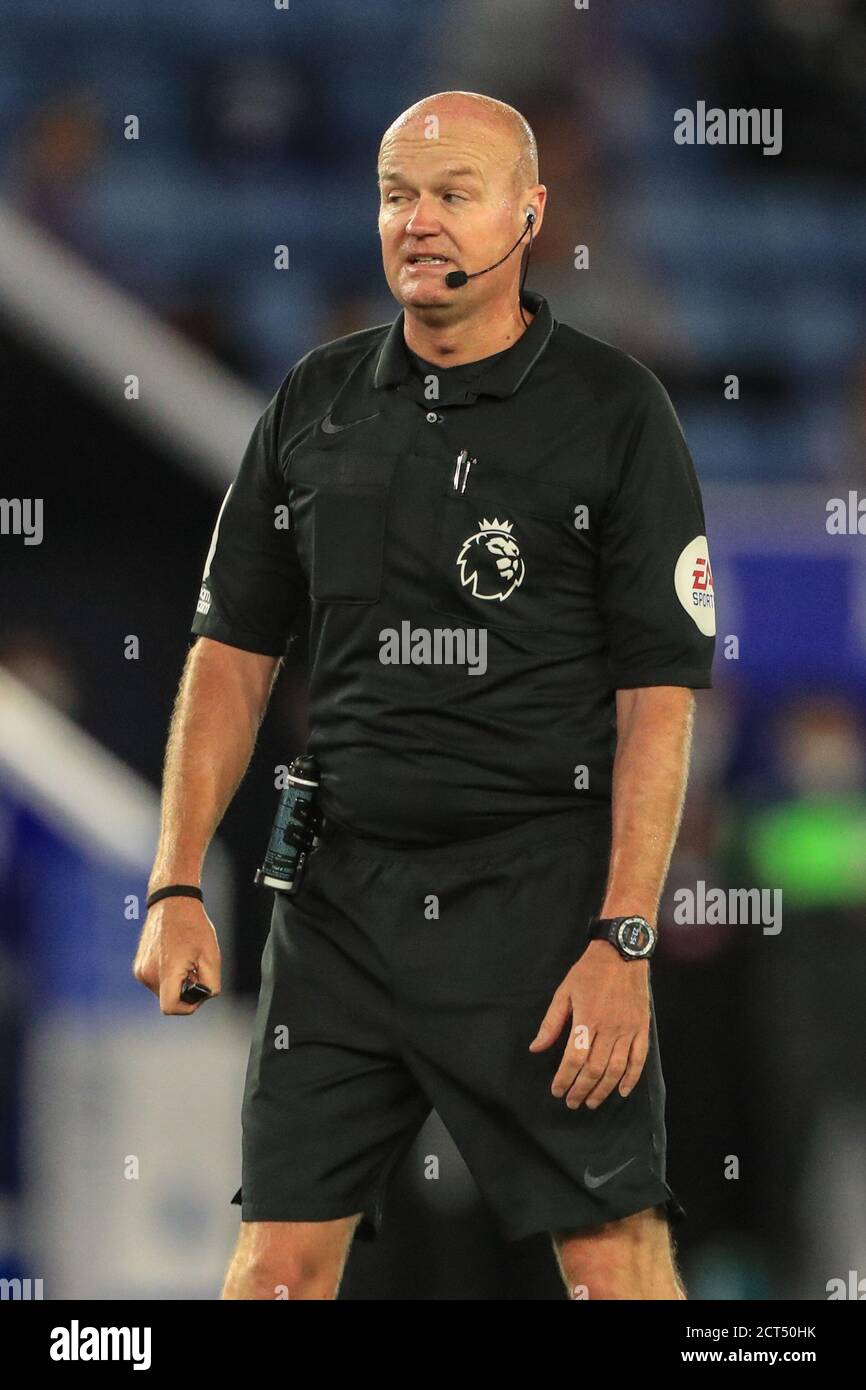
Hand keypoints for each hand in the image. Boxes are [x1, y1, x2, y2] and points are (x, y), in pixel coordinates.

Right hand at [133, 897, 220, 1015]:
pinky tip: (177, 957)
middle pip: (168, 999)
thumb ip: (211, 983)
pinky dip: (168, 975)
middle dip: (184, 991)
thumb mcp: (211, 956)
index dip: (188, 1006)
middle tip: (196, 970)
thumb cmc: (193, 927)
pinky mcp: (139, 965)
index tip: (198, 993)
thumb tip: (205, 996)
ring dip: (176, 982)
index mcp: (166, 972)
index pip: (171, 1007)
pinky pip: (156, 980)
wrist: (172, 903)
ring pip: (163, 989)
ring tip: (187, 961)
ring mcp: (141, 969)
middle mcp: (148, 973)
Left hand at [528, 941, 649, 1108]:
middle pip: (595, 1069)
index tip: (557, 1091)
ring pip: (616, 1069)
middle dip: (582, 1089)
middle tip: (572, 1102)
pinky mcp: (642, 1028)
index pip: (574, 1059)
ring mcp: (628, 1029)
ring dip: (604, 1090)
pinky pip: (639, 1059)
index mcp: (587, 1019)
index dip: (565, 1079)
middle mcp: (609, 1028)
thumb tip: (536, 1048)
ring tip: (592, 1102)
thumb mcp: (564, 992)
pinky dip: (632, 1078)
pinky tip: (622, 1091)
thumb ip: (551, 1023)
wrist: (622, 952)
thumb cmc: (589, 971)